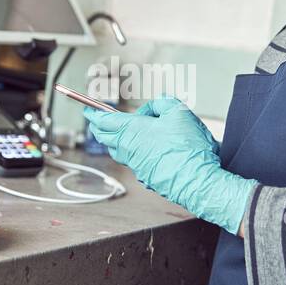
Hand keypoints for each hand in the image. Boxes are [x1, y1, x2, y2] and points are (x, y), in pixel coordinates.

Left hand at [83, 96, 254, 235]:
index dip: (94, 114)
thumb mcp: (178, 112)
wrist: (197, 181)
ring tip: (122, 135)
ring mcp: (137, 166)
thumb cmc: (188, 148)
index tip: (88, 110)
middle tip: (99, 122)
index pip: (104, 121)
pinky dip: (134, 154)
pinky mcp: (147, 178)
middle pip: (106, 138)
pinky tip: (147, 150)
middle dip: (100, 128)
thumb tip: (153, 107)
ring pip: (119, 152)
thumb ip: (162, 103)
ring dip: (117, 142)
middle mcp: (129, 150)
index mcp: (132, 131)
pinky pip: (135, 163)